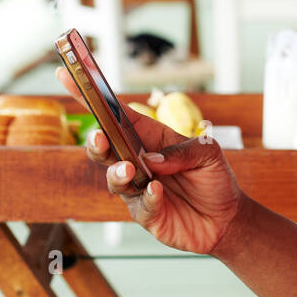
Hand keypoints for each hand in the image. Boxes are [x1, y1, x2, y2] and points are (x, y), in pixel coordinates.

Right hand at [56, 67, 247, 254]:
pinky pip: (139, 206)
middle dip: (96, 141)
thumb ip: (182, 151)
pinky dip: (147, 197)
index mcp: (151, 138)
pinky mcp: (145, 214)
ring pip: (113, 178)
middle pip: (104, 148)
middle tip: (99, 136)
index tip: (69, 76)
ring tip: (130, 169)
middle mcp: (138, 162)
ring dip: (118, 172)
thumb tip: (151, 158)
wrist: (227, 219)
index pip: (117, 114)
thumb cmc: (215, 180)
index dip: (93, 96)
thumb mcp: (209, 154)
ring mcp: (138, 189)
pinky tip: (158, 192)